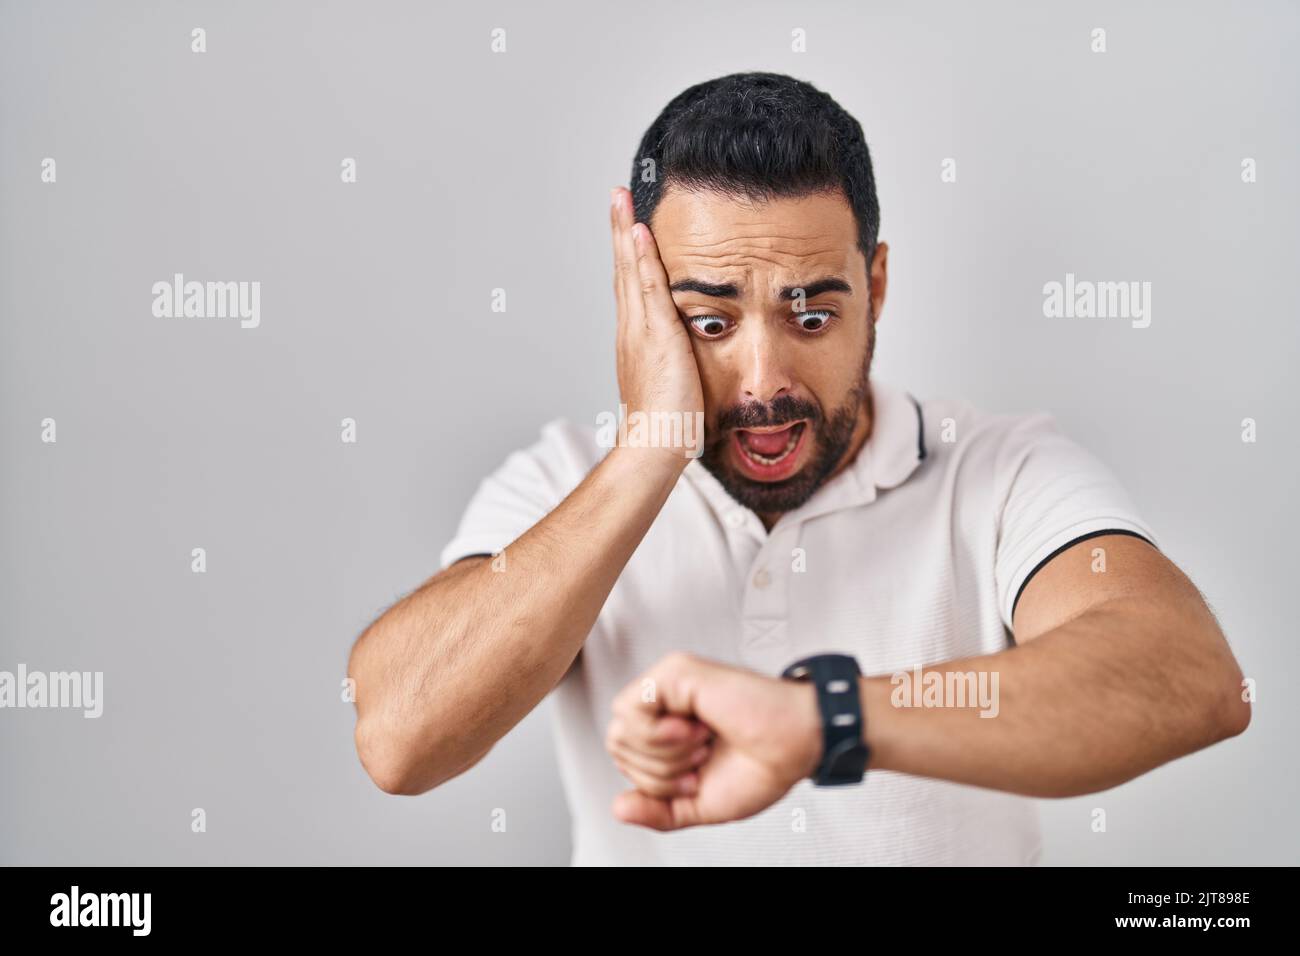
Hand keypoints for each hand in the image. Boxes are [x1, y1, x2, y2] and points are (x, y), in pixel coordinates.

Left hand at [605, 652, 824, 830]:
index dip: (653, 782)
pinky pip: (632, 708)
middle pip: (616, 744)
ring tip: (702, 742)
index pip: (624, 757)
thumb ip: (658, 810)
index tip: (697, 775)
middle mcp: (665, 704)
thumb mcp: (700, 803)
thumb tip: (619, 808)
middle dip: (658, 772)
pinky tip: (695, 728)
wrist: (795, 745)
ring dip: (664, 753)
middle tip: (701, 760)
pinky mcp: (674, 671)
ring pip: (620, 728)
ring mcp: (668, 684)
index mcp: (668, 729)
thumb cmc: (763, 765)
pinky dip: (660, 733)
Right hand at [609, 187, 704, 462]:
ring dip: (626, 232)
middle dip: (621, 231)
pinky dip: (642, 260)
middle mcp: (632, 330)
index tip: (629, 226)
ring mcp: (640, 332)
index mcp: (637, 340)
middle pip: (623, 270)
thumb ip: (679, 363)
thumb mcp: (674, 383)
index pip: (631, 286)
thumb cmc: (669, 426)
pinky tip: (641, 233)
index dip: (629, 254)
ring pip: (630, 271)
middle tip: (616, 196)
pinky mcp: (656, 337)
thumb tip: (689, 357)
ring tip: (622, 199)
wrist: (655, 447)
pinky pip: (648, 289)